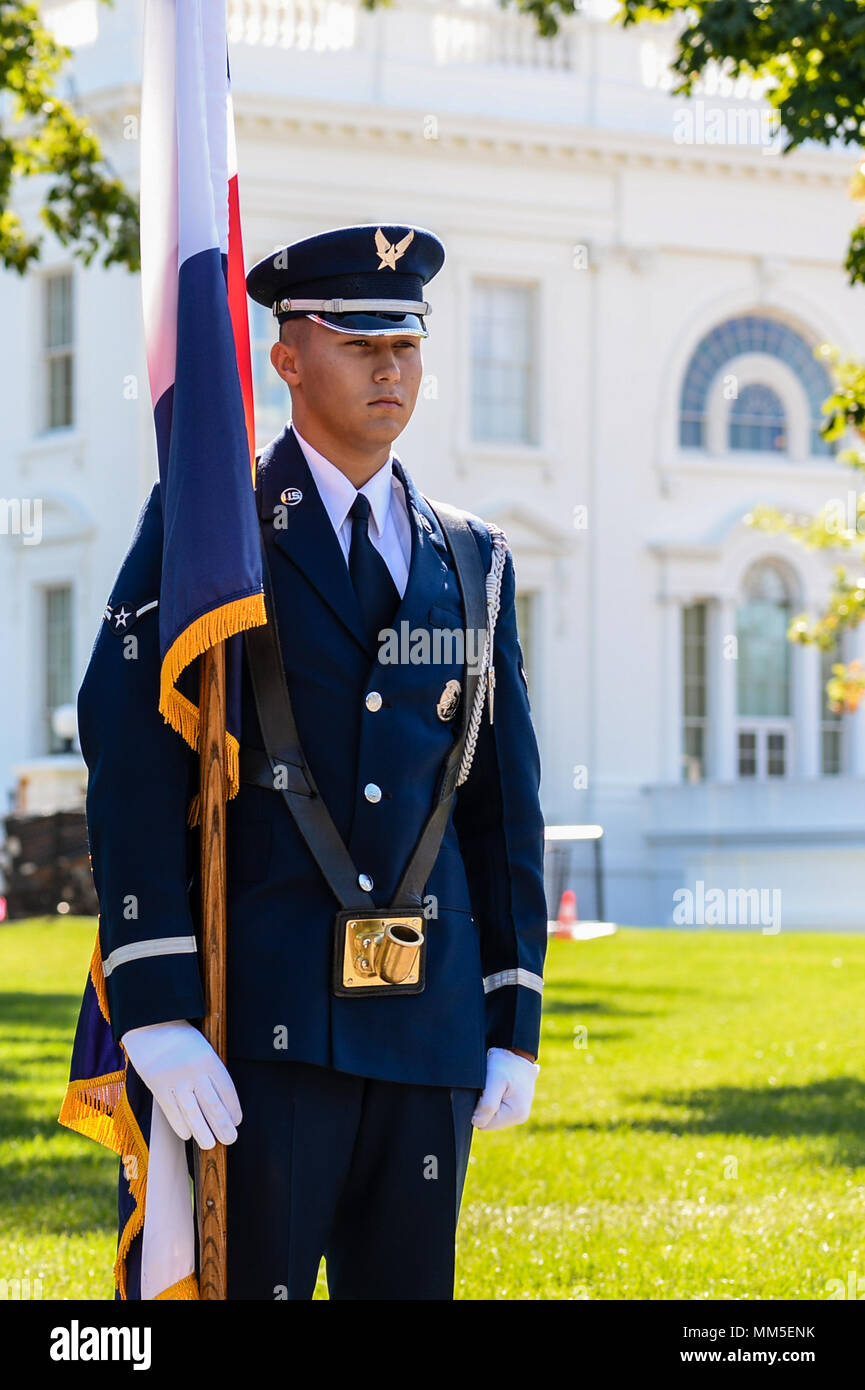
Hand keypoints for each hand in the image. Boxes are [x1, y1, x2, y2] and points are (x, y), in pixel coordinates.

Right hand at [121, 1019, 241, 1148]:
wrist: (150, 1025)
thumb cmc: (181, 1039)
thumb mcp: (202, 1048)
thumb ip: (210, 1071)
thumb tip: (222, 1103)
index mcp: (208, 1058)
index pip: (226, 1088)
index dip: (233, 1107)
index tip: (237, 1121)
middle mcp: (193, 1070)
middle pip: (212, 1103)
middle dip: (222, 1125)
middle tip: (231, 1139)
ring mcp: (174, 1079)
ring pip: (192, 1112)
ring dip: (203, 1131)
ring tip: (211, 1144)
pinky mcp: (157, 1085)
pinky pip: (171, 1110)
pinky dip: (180, 1124)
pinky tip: (187, 1135)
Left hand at [471, 1046, 539, 1130]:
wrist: (516, 1048)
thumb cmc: (505, 1062)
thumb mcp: (494, 1081)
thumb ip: (487, 1105)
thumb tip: (477, 1123)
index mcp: (517, 1114)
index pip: (485, 1124)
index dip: (479, 1108)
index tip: (484, 1090)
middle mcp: (520, 1115)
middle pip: (490, 1120)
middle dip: (484, 1105)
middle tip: (489, 1086)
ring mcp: (520, 1110)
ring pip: (493, 1113)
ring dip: (489, 1100)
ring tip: (495, 1083)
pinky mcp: (517, 1103)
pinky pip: (498, 1106)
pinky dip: (495, 1097)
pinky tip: (500, 1085)